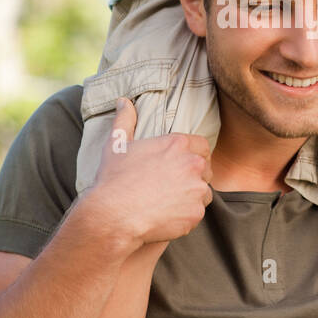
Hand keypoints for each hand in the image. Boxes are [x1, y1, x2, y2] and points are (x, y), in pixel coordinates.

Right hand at [89, 98, 213, 245]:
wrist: (113, 215)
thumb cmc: (113, 179)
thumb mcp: (116, 144)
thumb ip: (125, 120)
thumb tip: (123, 101)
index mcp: (178, 144)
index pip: (202, 145)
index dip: (194, 154)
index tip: (182, 164)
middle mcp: (192, 164)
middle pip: (205, 168)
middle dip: (194, 175)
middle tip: (173, 185)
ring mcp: (196, 189)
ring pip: (204, 191)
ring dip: (192, 196)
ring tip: (169, 201)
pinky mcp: (195, 212)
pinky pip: (197, 212)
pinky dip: (186, 215)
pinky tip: (168, 216)